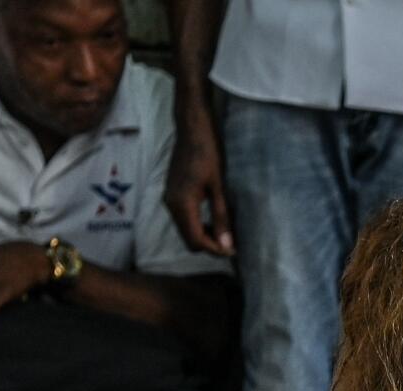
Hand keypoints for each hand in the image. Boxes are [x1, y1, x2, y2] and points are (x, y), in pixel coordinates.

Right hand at [167, 113, 233, 255]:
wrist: (191, 128)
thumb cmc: (208, 152)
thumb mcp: (219, 186)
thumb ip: (222, 216)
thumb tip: (227, 245)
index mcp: (182, 203)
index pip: (196, 240)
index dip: (215, 250)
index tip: (233, 250)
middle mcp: (171, 204)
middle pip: (189, 239)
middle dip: (209, 245)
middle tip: (231, 242)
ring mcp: (169, 198)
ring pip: (186, 230)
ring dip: (204, 235)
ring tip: (226, 231)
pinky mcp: (172, 193)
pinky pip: (183, 219)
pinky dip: (198, 224)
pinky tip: (214, 219)